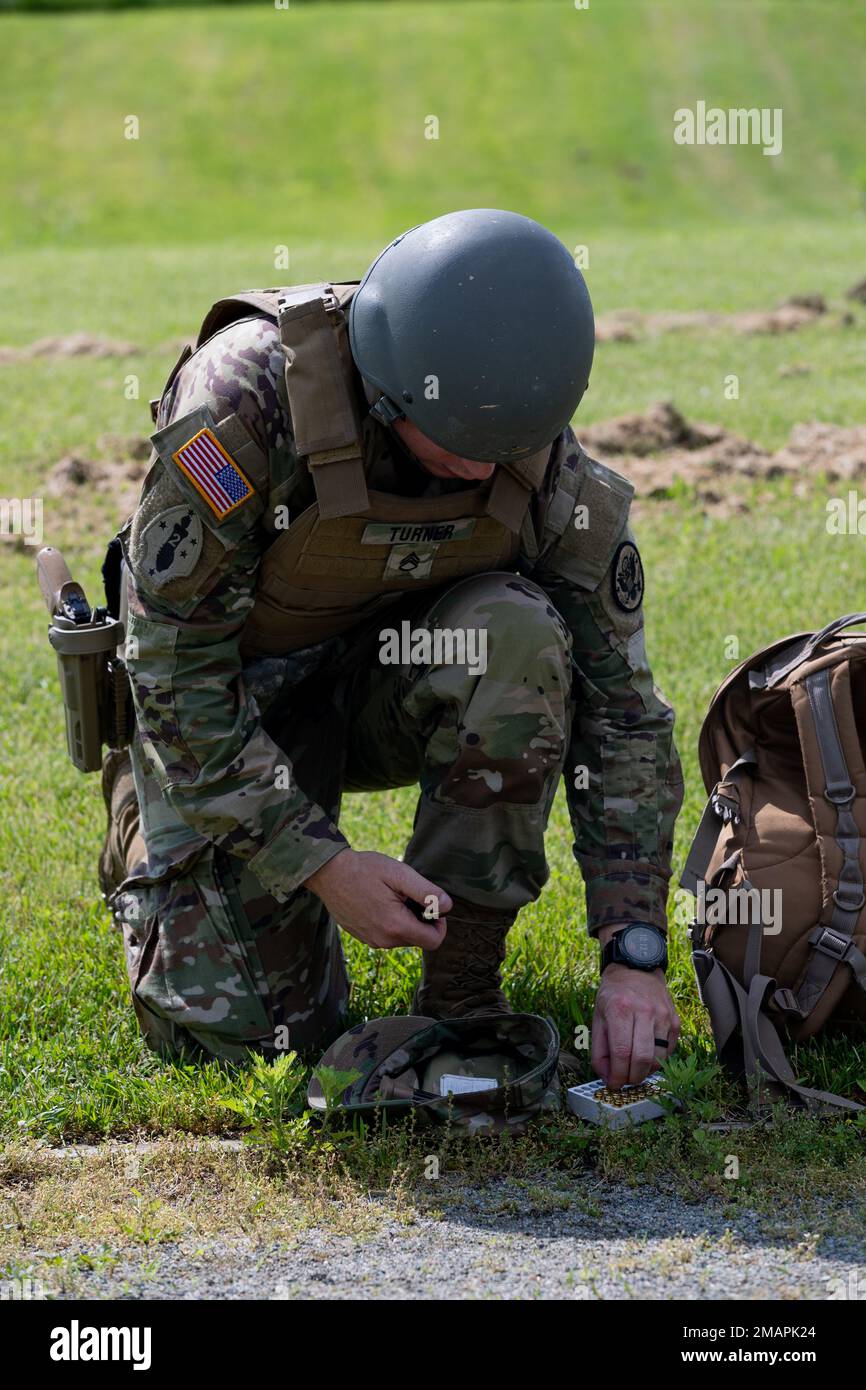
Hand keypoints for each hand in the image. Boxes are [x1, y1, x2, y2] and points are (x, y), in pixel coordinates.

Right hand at [304, 848, 451, 950]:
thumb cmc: (365, 869)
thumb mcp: (400, 874)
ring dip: (405, 921)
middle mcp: (384, 940)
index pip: (434, 942)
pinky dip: (390, 923)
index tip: (432, 906)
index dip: (440, 925)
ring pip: (402, 939)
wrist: (328, 873)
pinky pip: (386, 936)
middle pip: (418, 940)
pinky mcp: (362, 937)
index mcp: (396, 926)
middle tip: (409, 896)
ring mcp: (371, 940)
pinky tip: (380, 902)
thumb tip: (447, 907)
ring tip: (393, 897)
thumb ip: (426, 892)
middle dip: (421, 921)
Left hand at [591, 930, 679, 1087]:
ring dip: (646, 1072)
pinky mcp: (675, 1020)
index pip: (622, 1053)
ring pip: (658, 1058)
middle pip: (642, 1058)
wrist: (636, 969)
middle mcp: (644, 1011)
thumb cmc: (613, 996)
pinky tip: (647, 1055)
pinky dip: (658, 1060)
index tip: (614, 1085)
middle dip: (633, 1078)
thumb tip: (607, 1078)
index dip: (618, 1075)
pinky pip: (669, 1051)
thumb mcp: (598, 1018)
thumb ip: (599, 1051)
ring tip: (635, 1069)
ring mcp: (663, 1015)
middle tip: (625, 1081)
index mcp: (620, 1009)